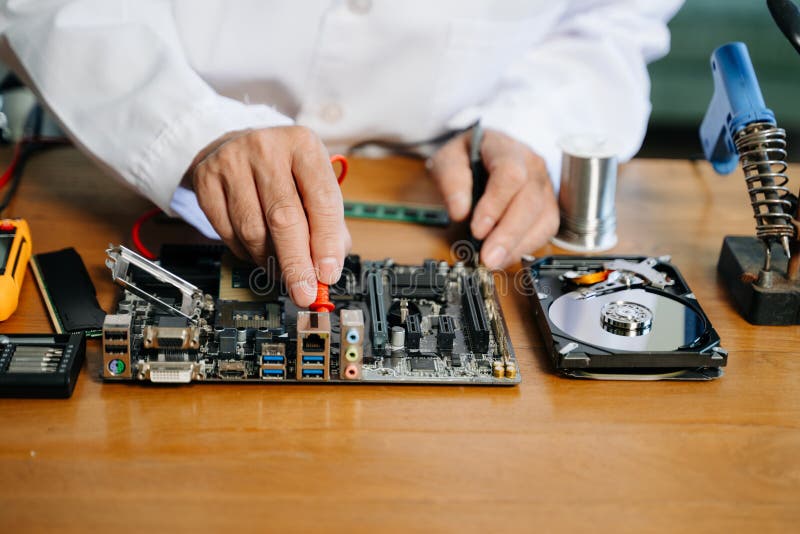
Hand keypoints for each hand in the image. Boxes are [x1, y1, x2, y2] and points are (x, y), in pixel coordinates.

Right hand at [188, 126, 350, 305]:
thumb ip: (329, 224)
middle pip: (283, 217)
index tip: (328, 275)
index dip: (326, 242)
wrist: (236, 145)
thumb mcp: (314, 184)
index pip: (321, 200)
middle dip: (296, 264)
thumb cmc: (284, 171)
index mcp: (303, 145)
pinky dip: (246, 252)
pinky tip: (258, 252)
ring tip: (283, 271)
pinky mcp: (206, 180)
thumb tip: (328, 269)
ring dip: (270, 261)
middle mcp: (267, 148)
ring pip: (253, 230)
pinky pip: (227, 232)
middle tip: (304, 292)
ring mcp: (232, 162)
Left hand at [429, 129, 558, 268]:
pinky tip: (505, 256)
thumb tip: (460, 212)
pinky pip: (545, 230)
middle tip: (488, 256)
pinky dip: (525, 247)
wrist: (485, 153)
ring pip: (544, 219)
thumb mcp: (447, 159)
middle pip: (530, 201)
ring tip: (494, 261)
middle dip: (508, 233)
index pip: (510, 174)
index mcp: (507, 148)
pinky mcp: (547, 206)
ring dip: (518, 245)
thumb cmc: (468, 157)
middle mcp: (532, 166)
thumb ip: (451, 180)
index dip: (495, 204)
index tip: (477, 229)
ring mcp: (544, 186)